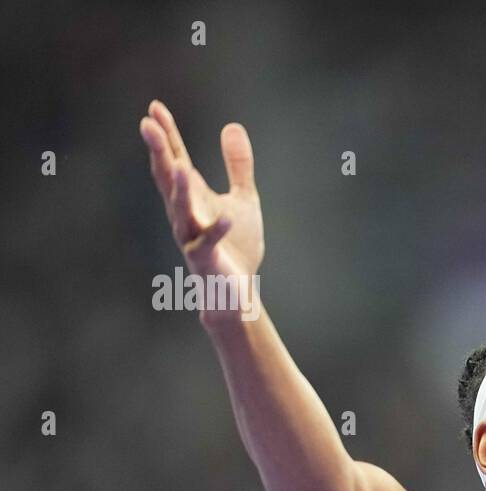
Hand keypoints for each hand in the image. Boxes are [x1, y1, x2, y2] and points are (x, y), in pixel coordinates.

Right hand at [139, 100, 264, 316]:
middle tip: (146, 123)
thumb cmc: (235, 246)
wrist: (237, 291)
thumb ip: (237, 165)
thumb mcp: (242, 199)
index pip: (175, 160)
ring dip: (180, 190)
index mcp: (192, 197)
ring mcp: (191, 237)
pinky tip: (225, 219)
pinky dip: (216, 232)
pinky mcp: (206, 260)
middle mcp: (185, 214)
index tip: (155, 107)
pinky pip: (207, 245)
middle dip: (159, 152)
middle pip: (168, 179)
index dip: (166, 135)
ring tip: (180, 166)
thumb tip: (233, 126)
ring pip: (180, 211)